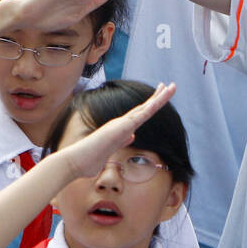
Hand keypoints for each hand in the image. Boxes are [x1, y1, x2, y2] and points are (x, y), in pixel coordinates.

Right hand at [60, 82, 175, 179]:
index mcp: (120, 129)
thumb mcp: (110, 152)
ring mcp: (121, 124)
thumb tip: (132, 136)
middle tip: (170, 85)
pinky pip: (140, 116)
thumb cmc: (89, 161)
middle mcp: (121, 123)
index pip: (139, 115)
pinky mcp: (120, 128)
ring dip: (159, 98)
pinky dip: (151, 107)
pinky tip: (160, 100)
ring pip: (145, 108)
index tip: (159, 96)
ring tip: (171, 87)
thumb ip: (121, 142)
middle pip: (144, 108)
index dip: (150, 105)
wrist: (74, 162)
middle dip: (158, 97)